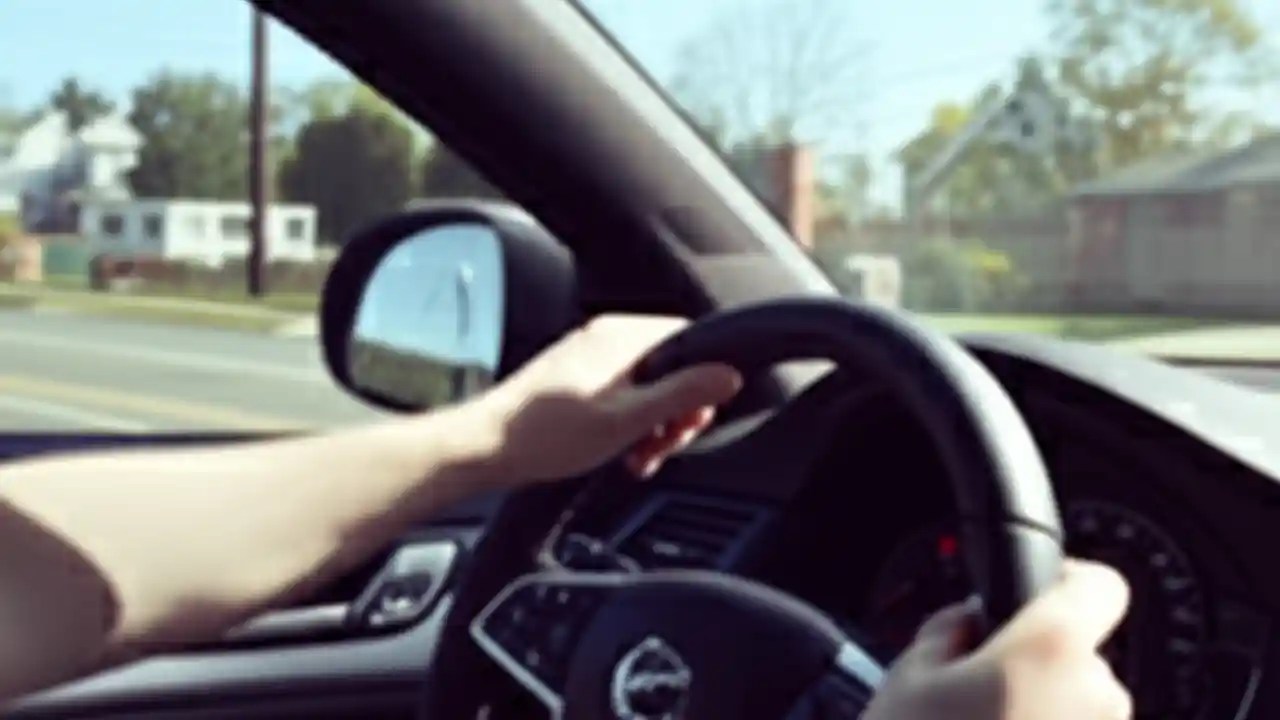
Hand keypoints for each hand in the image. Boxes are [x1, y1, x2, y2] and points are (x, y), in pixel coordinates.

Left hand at [479, 315, 741, 485]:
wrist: (482, 447)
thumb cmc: (547, 435)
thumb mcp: (627, 419)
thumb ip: (681, 395)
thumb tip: (728, 376)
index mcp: (622, 336)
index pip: (691, 340)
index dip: (702, 383)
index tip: (691, 421)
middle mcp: (606, 337)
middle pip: (671, 366)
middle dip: (674, 412)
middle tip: (660, 446)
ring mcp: (588, 357)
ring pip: (646, 385)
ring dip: (651, 424)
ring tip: (636, 457)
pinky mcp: (574, 379)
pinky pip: (620, 394)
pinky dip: (627, 423)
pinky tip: (617, 452)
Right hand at [864, 559, 1131, 719]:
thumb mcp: (909, 675)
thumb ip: (951, 629)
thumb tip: (969, 623)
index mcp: (1052, 650)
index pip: (1101, 584)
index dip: (1067, 580)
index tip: (1034, 592)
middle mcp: (1098, 697)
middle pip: (1079, 653)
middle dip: (1035, 662)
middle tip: (978, 688)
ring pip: (1079, 705)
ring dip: (1042, 708)